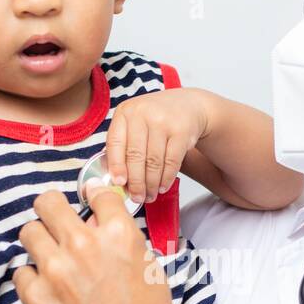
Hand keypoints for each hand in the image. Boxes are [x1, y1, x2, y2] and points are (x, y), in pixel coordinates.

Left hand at [13, 182, 185, 303]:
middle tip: (56, 222)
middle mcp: (84, 245)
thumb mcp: (149, 269)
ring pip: (29, 232)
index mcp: (118, 235)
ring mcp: (55, 270)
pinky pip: (21, 272)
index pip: (97, 194)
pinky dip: (32, 279)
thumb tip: (98, 223)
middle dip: (53, 210)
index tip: (88, 206)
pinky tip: (50, 292)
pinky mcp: (35, 297)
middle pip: (49, 202)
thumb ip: (121, 240)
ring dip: (40, 242)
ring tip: (52, 260)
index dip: (93, 199)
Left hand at [103, 87, 210, 203]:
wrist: (188, 106)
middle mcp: (142, 113)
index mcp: (125, 112)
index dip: (115, 166)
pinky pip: (171, 162)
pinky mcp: (181, 130)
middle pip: (135, 156)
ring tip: (150, 196)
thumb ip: (123, 145)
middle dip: (135, 182)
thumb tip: (115, 179)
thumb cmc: (156, 120)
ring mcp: (163, 121)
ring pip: (153, 162)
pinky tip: (162, 186)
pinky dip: (166, 178)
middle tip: (136, 197)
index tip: (118, 183)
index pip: (115, 143)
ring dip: (151, 184)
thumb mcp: (135, 124)